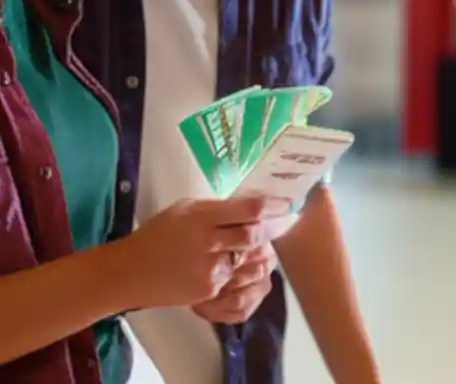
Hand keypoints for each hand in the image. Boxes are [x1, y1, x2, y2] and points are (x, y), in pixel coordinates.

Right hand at [115, 197, 290, 309]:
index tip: (286, 203)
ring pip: (249, 259)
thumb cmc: (158, 234)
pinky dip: (241, 269)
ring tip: (263, 244)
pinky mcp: (208, 291)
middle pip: (254, 235)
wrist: (129, 273)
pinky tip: (238, 263)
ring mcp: (209, 270)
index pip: (248, 209)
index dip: (272, 206)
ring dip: (259, 251)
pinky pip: (236, 278)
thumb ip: (217, 208)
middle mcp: (207, 243)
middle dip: (272, 229)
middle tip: (283, 223)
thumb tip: (253, 204)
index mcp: (200, 217)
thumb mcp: (185, 209)